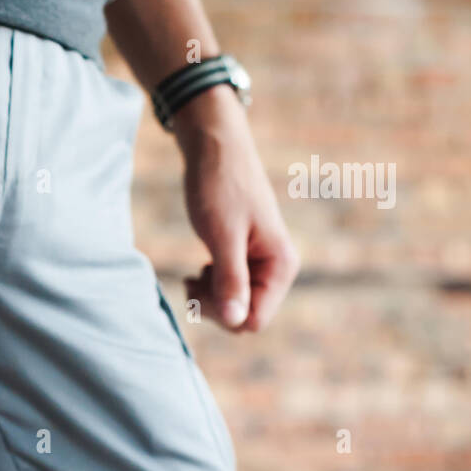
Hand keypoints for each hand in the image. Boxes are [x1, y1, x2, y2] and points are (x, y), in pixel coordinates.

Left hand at [173, 87, 299, 332]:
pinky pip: (230, 289)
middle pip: (244, 316)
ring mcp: (262, 263)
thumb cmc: (219, 186)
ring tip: (192, 276)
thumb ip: (230, 281)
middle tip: (190, 282)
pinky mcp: (246, 258)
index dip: (222, 315)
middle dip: (214, 306)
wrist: (214, 148)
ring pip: (235, 305)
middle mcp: (277, 268)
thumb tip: (235, 321)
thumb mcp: (222, 237)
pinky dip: (211, 285)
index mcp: (281, 265)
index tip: (197, 290)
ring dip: (210, 297)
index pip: (254, 321)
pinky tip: (200, 270)